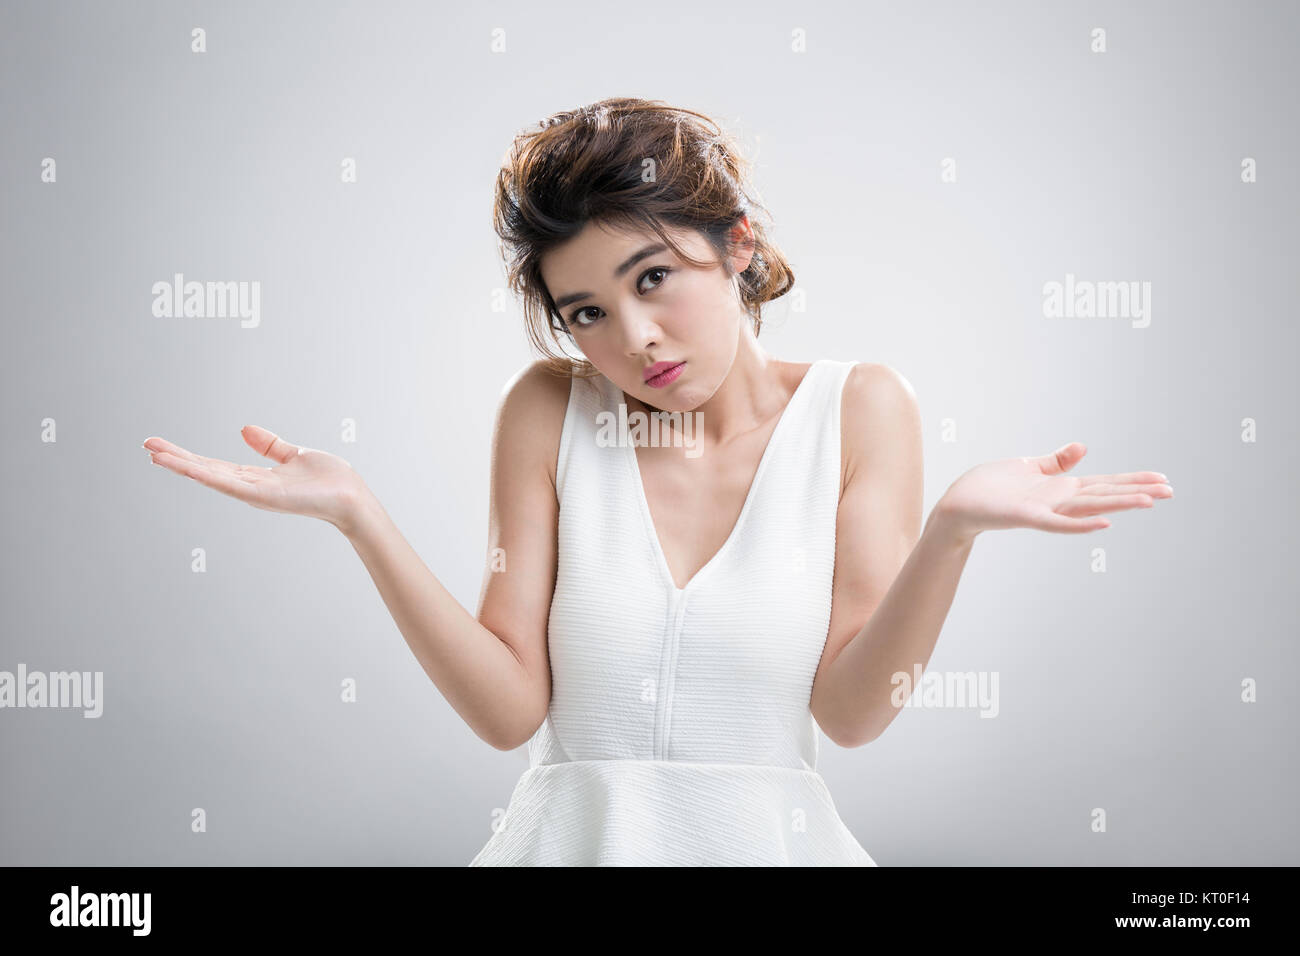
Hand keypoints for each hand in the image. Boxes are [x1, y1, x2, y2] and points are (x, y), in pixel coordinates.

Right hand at [143, 425, 368, 530]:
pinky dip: (205, 475)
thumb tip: (243, 428)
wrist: (351, 496)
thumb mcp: (293, 454)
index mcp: (255, 478)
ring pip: (210, 477)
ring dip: (181, 466)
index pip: (214, 465)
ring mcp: (253, 493)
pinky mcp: (262, 496)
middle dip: (175, 459)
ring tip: (153, 453)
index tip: (162, 446)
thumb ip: (269, 445)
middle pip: (205, 470)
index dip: (188, 456)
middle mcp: (249, 487)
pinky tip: (185, 466)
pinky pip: (228, 483)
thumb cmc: (329, 480)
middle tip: (145, 445)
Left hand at [935, 442, 1171, 538]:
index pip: (1104, 483)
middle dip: (1137, 492)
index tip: (1162, 479)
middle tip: (1171, 491)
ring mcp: (1046, 511)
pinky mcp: (1028, 517)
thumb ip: (1057, 462)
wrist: (959, 504)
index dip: (1132, 480)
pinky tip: (1104, 524)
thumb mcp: (1029, 467)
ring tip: (1149, 502)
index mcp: (1061, 488)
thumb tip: (1083, 447)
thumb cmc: (991, 487)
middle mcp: (1059, 501)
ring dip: (1119, 505)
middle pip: (1105, 495)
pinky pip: (1058, 523)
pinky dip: (1080, 525)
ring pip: (1089, 508)